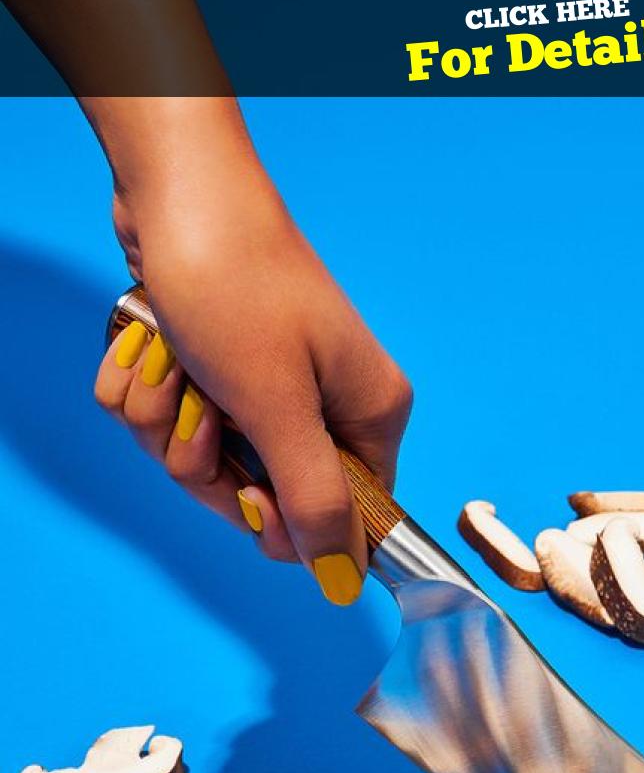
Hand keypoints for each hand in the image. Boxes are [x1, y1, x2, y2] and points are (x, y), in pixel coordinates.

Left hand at [91, 99, 411, 604]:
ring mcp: (266, 386)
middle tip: (202, 408)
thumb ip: (314, 501)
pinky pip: (167, 419)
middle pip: (258, 496)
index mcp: (368, 417)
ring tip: (174, 361)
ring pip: (199, 459)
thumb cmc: (237, 285)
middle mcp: (325, 406)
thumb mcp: (278, 407)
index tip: (245, 492)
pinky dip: (146, 388)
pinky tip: (153, 345)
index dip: (283, 522)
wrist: (174, 188)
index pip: (341, 521)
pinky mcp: (213, 366)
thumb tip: (345, 584)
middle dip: (206, 461)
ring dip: (166, 419)